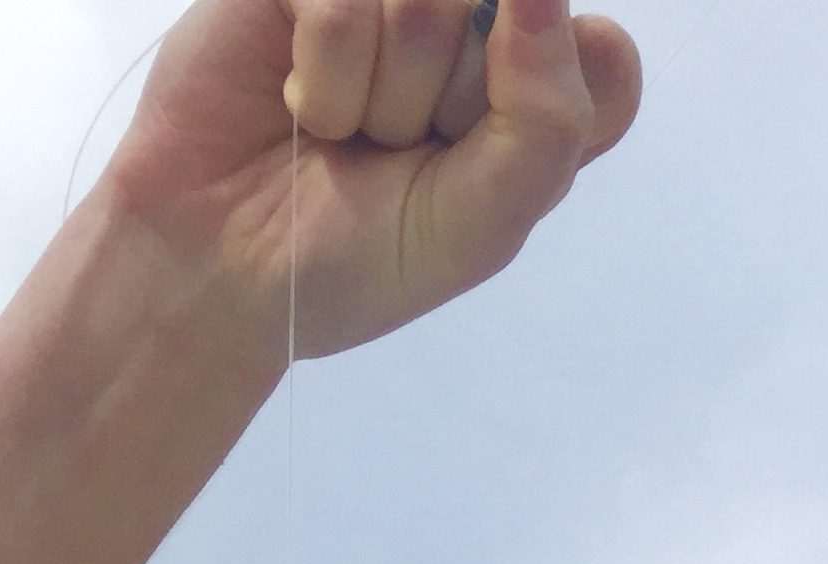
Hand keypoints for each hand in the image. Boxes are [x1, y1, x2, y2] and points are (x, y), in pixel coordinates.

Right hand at [111, 0, 641, 357]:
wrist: (222, 271)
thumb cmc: (352, 258)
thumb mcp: (480, 225)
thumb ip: (545, 122)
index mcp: (534, 92)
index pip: (605, 60)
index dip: (545, 110)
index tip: (482, 163)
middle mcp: (474, 26)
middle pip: (516, 18)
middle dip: (450, 112)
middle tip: (391, 152)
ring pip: (432, 2)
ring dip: (385, 97)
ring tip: (344, 130)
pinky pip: (348, 1)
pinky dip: (328, 75)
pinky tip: (300, 102)